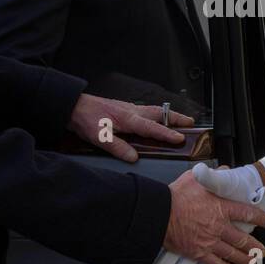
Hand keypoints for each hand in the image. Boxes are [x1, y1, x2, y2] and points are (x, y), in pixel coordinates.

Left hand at [67, 94, 193, 163]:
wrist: (74, 106)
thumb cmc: (86, 119)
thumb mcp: (100, 138)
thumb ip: (118, 147)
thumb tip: (134, 157)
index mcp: (128, 118)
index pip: (152, 127)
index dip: (167, 134)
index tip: (180, 138)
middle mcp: (132, 111)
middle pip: (159, 113)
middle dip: (176, 118)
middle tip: (190, 123)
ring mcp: (129, 108)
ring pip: (154, 110)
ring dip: (168, 115)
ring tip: (179, 120)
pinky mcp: (124, 109)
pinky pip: (146, 110)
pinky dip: (157, 114)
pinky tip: (156, 119)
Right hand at [160, 167, 264, 263]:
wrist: (157, 214)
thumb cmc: (174, 196)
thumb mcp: (195, 178)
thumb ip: (213, 175)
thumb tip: (224, 169)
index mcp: (220, 208)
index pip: (248, 214)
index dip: (262, 219)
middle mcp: (218, 227)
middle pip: (243, 239)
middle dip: (255, 246)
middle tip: (263, 251)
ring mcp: (209, 242)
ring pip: (232, 253)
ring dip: (245, 259)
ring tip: (254, 262)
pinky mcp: (198, 253)